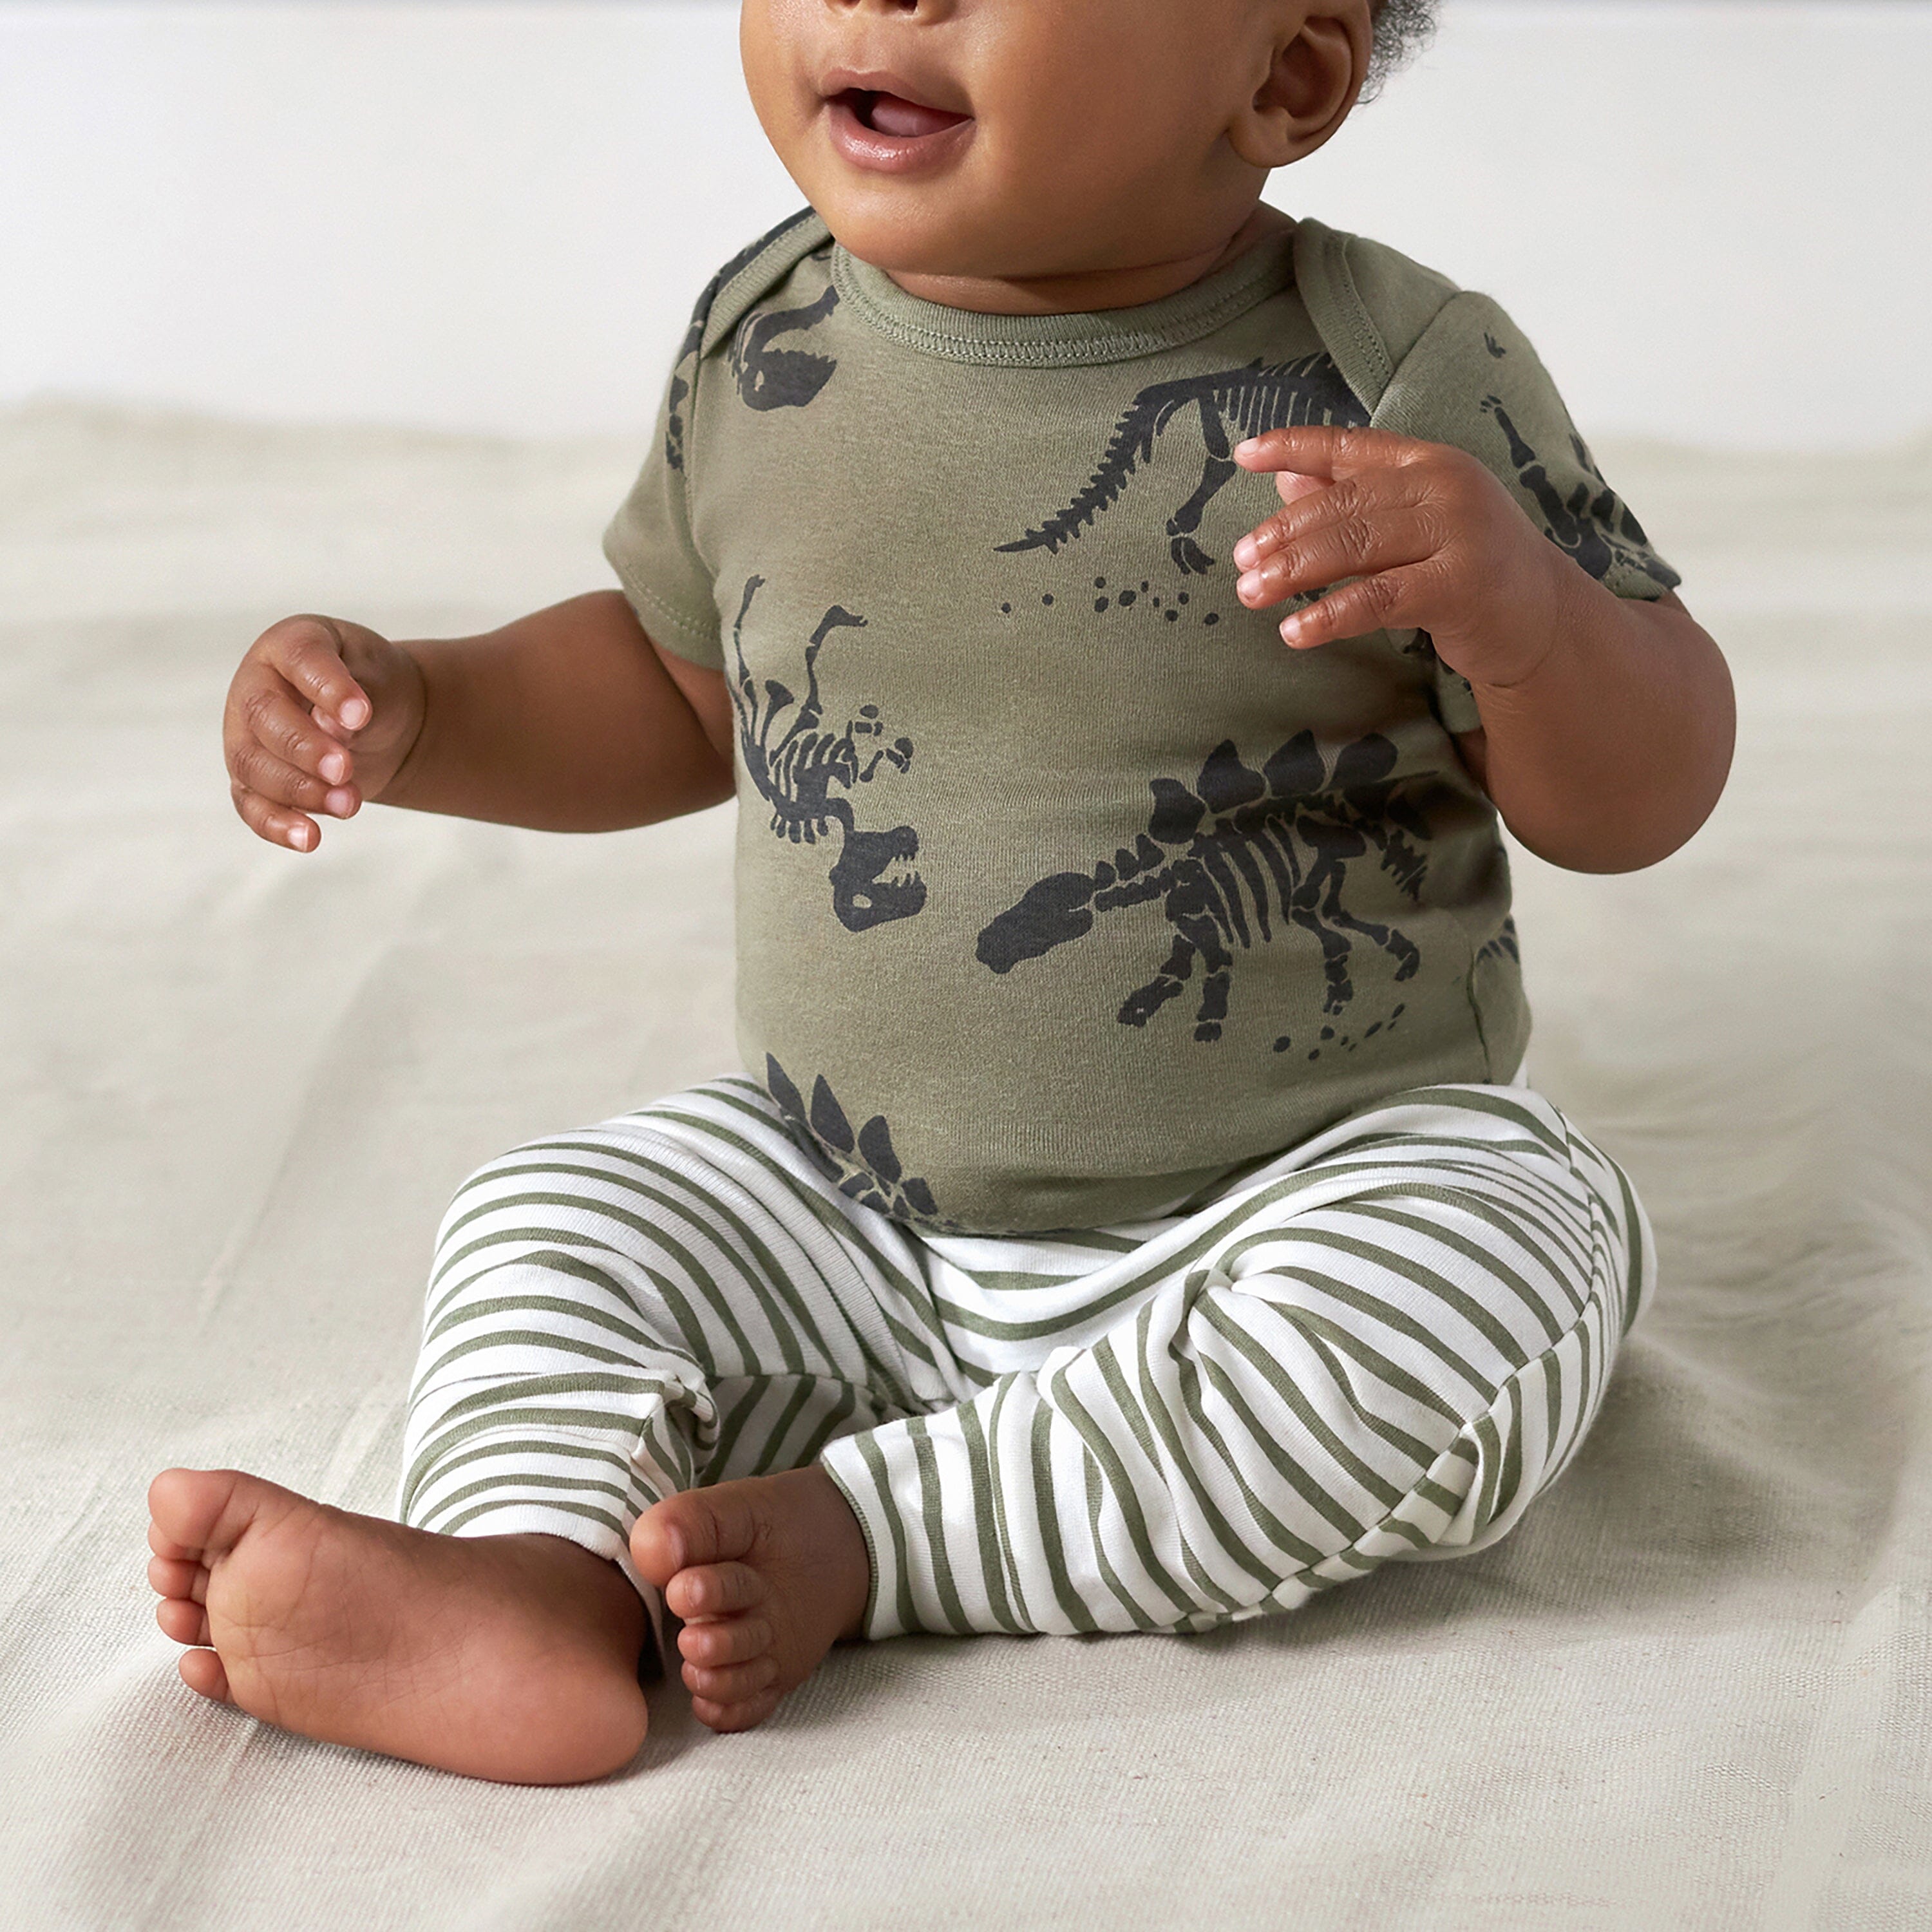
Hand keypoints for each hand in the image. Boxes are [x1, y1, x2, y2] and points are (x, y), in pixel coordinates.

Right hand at [223, 615, 426, 850]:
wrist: (373, 722)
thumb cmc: (373, 687)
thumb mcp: (380, 678)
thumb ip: (360, 695)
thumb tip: (333, 729)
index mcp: (289, 646)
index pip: (299, 658)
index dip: (328, 688)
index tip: (362, 715)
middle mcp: (256, 687)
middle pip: (263, 718)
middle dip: (304, 749)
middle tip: (345, 770)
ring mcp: (245, 734)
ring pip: (252, 765)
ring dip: (299, 791)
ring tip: (350, 805)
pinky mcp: (252, 779)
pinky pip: (251, 804)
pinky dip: (277, 824)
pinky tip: (309, 839)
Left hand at [1230, 426, 1573, 690]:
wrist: (1544, 618)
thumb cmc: (1467, 566)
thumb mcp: (1411, 523)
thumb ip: (1354, 498)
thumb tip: (1284, 480)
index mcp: (1429, 461)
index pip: (1351, 445)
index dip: (1294, 445)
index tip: (1243, 454)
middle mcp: (1445, 485)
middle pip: (1344, 502)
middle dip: (1283, 531)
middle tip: (1239, 559)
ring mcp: (1458, 533)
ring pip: (1355, 545)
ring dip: (1294, 570)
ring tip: (1251, 592)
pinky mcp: (1459, 585)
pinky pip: (1378, 598)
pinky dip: (1330, 614)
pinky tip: (1294, 632)